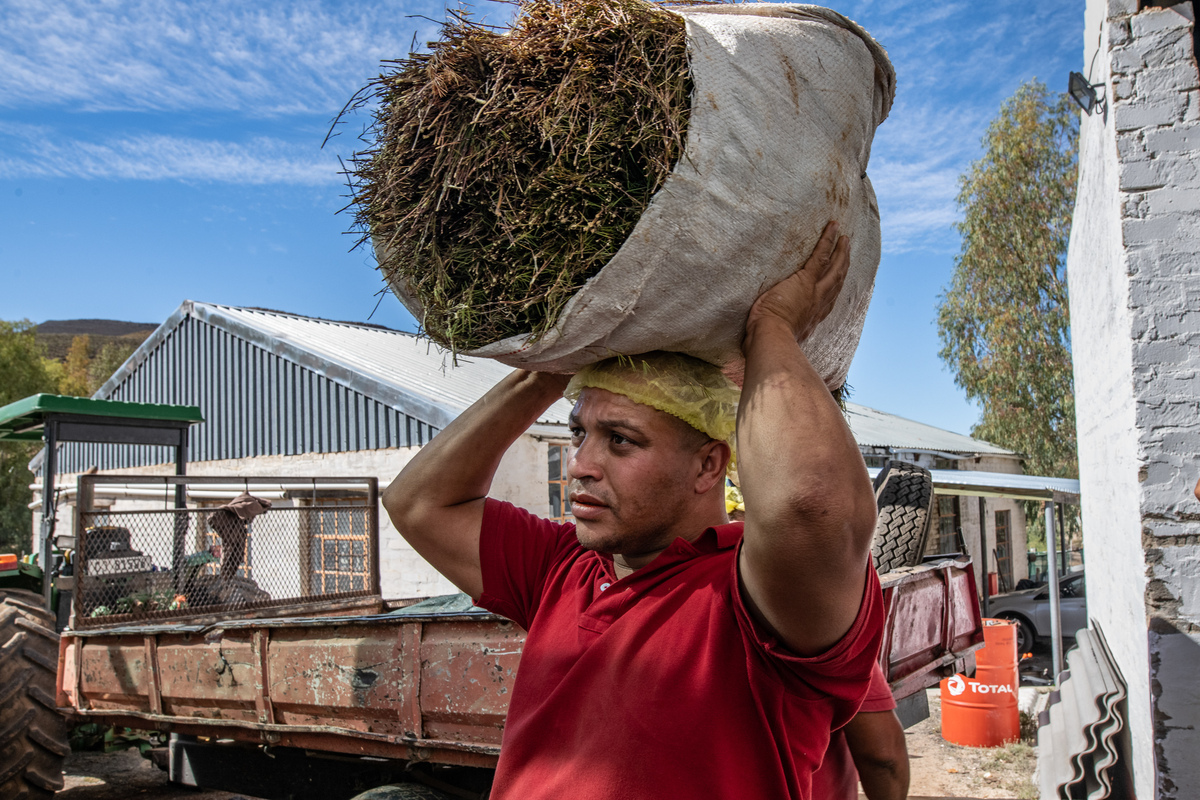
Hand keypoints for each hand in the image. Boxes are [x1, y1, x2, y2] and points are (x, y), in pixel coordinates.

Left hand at [746, 221, 850, 342]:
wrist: (771, 338)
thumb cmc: (768, 341)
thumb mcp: (779, 336)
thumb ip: (779, 331)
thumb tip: (766, 336)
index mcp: (812, 318)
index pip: (828, 300)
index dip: (834, 288)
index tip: (838, 280)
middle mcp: (819, 304)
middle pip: (836, 280)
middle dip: (843, 264)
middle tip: (846, 250)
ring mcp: (815, 291)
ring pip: (834, 266)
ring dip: (840, 250)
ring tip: (844, 237)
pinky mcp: (806, 280)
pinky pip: (821, 255)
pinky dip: (828, 240)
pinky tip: (833, 227)